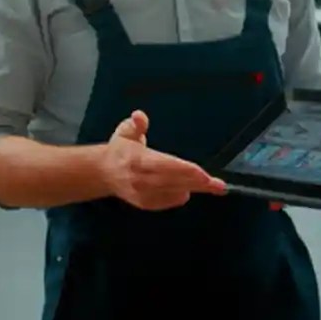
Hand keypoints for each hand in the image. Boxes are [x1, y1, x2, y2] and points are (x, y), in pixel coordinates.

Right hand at [104, 110, 226, 210]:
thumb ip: (135, 124)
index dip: (185, 170)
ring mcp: (142, 194)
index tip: (203, 173)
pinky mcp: (145, 203)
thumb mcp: (125, 131)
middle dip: (197, 183)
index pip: (165, 166)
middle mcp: (140, 179)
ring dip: (193, 189)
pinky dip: (179, 196)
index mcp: (137, 159)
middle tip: (218, 184)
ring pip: (173, 193)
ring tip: (214, 187)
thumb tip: (140, 116)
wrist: (102, 173)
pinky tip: (191, 190)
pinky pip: (167, 201)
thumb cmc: (120, 149)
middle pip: (174, 182)